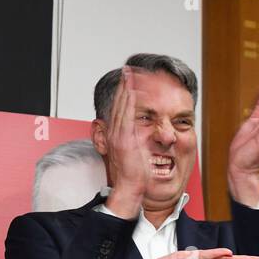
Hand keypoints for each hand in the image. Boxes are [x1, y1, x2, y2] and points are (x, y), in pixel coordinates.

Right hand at [96, 66, 151, 217]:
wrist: (130, 189)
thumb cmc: (135, 176)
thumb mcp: (134, 155)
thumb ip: (136, 141)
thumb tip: (143, 134)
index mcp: (118, 136)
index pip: (120, 109)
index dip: (123, 93)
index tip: (128, 79)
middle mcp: (116, 133)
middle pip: (119, 103)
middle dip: (124, 85)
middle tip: (129, 69)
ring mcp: (119, 135)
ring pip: (122, 105)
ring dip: (127, 88)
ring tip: (131, 72)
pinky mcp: (124, 138)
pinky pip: (127, 114)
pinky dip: (129, 100)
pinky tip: (133, 88)